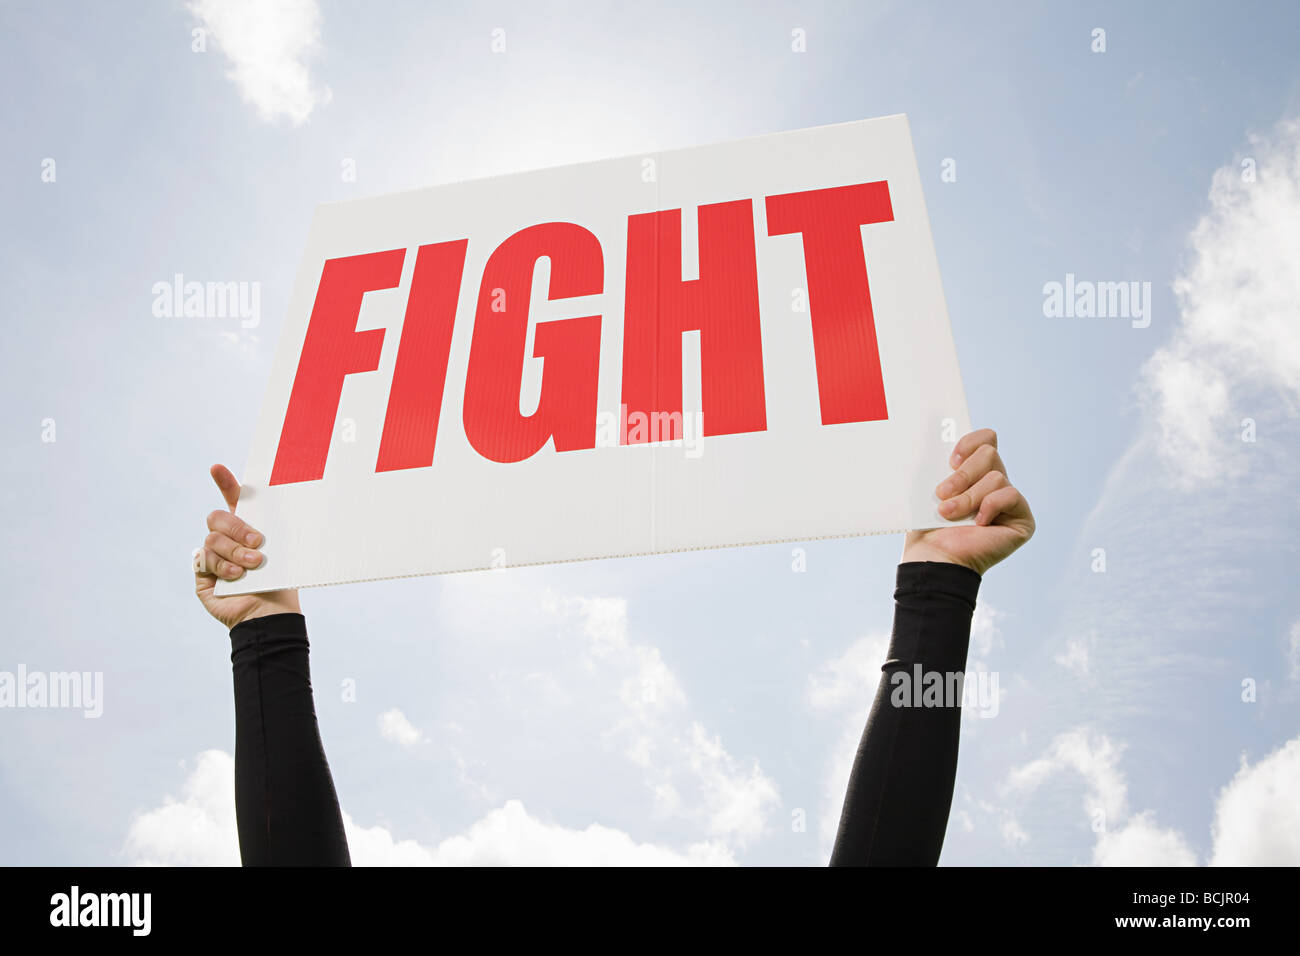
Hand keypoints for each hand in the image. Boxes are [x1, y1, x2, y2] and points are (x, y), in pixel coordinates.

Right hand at [194, 464, 299, 628]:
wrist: (269, 614)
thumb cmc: (280, 584)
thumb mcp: (281, 551)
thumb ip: (274, 529)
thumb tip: (285, 500)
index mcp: (250, 529)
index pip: (233, 501)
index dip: (225, 483)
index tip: (216, 468)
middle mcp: (229, 540)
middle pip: (217, 517)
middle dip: (237, 527)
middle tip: (257, 542)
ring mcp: (213, 556)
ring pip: (213, 538)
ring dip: (234, 551)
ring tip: (252, 566)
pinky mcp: (202, 573)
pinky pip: (204, 557)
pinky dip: (222, 566)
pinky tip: (235, 576)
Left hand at [901, 428, 1034, 575]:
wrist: (934, 557)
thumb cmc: (926, 526)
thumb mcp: (929, 487)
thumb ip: (942, 463)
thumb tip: (937, 434)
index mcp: (974, 472)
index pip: (986, 439)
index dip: (970, 443)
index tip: (950, 459)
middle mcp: (994, 483)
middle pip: (990, 454)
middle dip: (962, 475)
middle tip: (942, 493)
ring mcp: (1010, 501)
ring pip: (995, 477)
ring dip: (967, 498)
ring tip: (949, 514)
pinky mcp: (1022, 519)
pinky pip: (1010, 495)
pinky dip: (989, 507)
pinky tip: (979, 524)